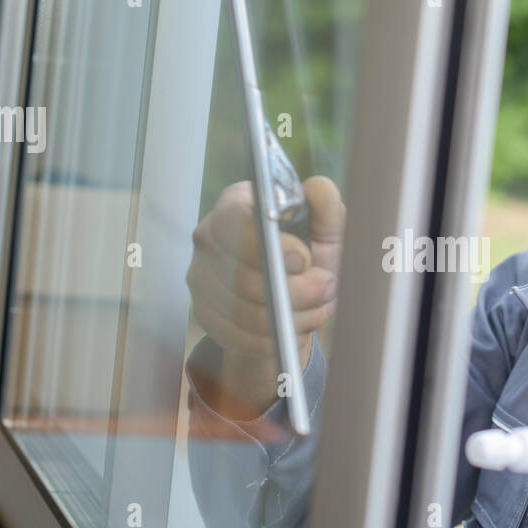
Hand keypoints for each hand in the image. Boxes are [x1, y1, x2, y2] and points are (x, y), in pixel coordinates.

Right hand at [187, 175, 345, 415]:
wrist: (292, 297)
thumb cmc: (308, 254)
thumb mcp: (324, 228)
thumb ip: (326, 207)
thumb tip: (317, 189)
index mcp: (235, 205)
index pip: (237, 223)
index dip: (271, 246)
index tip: (303, 259)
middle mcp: (208, 239)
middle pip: (244, 276)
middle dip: (297, 290)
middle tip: (326, 287)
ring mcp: (201, 279)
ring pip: (247, 313)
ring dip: (294, 318)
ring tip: (317, 309)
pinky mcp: (204, 315)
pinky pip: (241, 337)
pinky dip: (276, 339)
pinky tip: (296, 328)